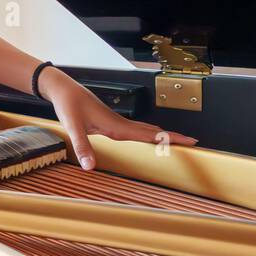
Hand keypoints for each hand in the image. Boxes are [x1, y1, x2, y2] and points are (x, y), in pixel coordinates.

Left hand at [39, 67, 196, 170]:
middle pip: (151, 131)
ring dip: (160, 134)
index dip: (170, 138)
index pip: (149, 134)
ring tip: (175, 140)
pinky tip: (145, 136)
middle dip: (171, 137)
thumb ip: (82, 146)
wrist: (63, 89)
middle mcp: (119, 123)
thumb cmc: (68, 105)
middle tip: (192, 142)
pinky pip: (133, 129)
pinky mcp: (109, 121)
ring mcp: (115, 121)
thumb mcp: (73, 127)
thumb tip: (90, 166)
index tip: (190, 141)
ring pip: (143, 129)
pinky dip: (146, 133)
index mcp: (116, 125)